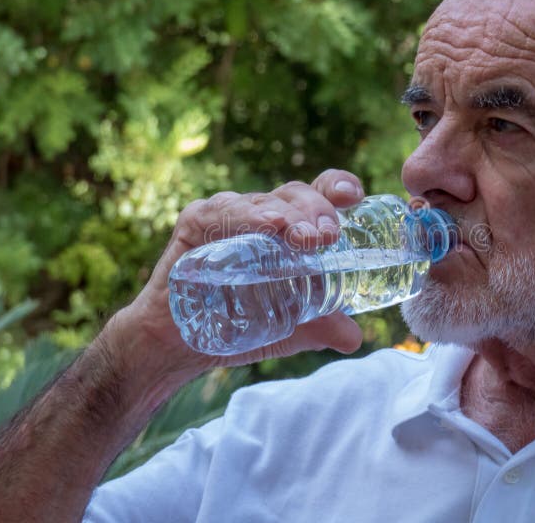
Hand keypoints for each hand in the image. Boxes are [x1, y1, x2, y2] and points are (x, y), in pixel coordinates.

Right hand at [102, 169, 366, 381]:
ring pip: (264, 201)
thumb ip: (322, 326)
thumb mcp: (289, 328)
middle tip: (329, 235)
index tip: (353, 196)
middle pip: (296, 194)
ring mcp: (227, 214)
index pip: (317, 194)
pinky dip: (248, 217)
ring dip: (289, 216)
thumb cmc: (235, 327)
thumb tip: (355, 337)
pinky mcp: (196, 222)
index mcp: (287, 228)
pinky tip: (267, 227)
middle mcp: (259, 214)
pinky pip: (223, 213)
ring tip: (307, 238)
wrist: (179, 346)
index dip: (338, 187)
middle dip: (317, 209)